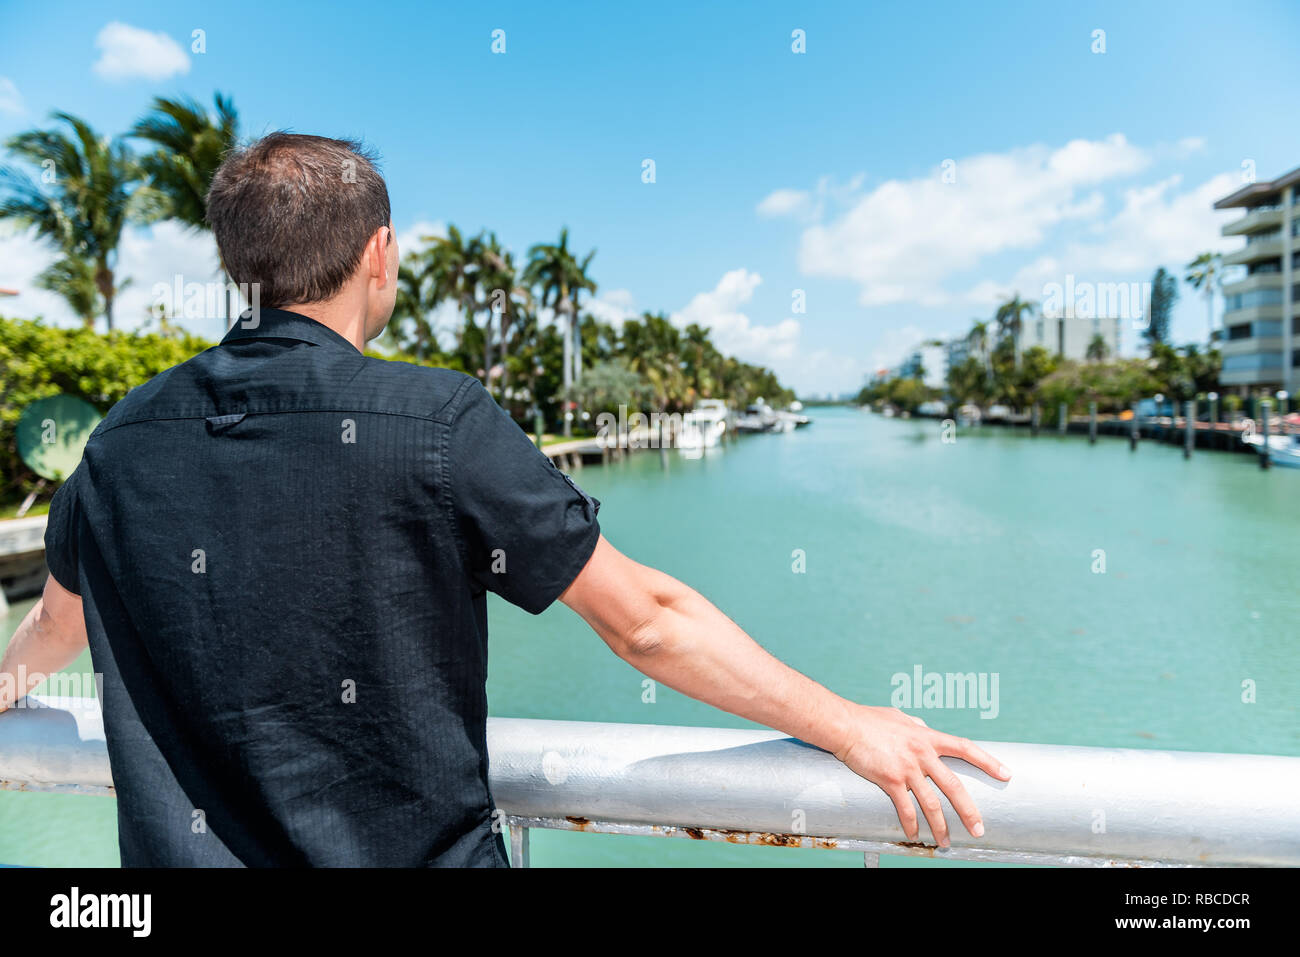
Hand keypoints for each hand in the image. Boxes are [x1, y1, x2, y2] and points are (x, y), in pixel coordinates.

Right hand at [833, 705, 1011, 846]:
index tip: (1006, 774)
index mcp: (928, 737)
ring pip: (931, 803)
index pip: (965, 748)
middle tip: (979, 830)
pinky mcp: (890, 779)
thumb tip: (924, 727)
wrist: (845, 725)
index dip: (988, 762)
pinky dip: (911, 825)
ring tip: (946, 842)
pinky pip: (905, 808)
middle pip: (954, 786)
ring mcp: (907, 768)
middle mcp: (922, 753)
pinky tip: (914, 836)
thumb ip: (916, 725)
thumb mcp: (900, 717)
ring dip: (940, 826)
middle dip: (968, 811)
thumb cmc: (869, 719)